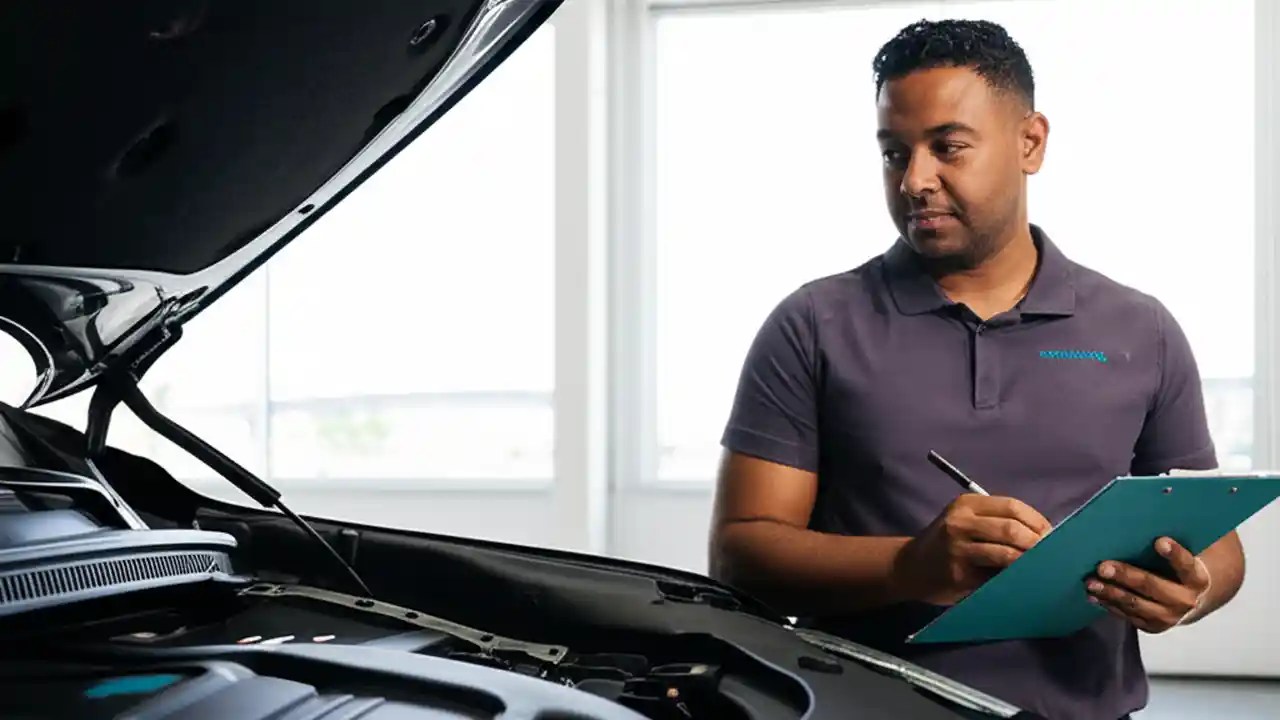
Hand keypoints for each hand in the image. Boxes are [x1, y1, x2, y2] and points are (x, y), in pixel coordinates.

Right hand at [894, 495, 1051, 604]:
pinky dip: (1012, 576)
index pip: (1012, 506)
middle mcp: (960, 520)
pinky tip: (1020, 579)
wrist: (910, 567)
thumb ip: (995, 524)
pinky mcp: (958, 571)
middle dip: (1037, 543)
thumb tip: (1043, 536)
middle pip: (1011, 528)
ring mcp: (957, 546)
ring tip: (1040, 568)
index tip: (1052, 536)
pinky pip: (994, 573)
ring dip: (1027, 561)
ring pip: (1005, 551)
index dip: (1037, 521)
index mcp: (967, 503)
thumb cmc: (946, 545)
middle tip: (1050, 556)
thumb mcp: (965, 523)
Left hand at [1085, 537, 1211, 632]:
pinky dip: (1109, 605)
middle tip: (1102, 566)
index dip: (1174, 554)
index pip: (1187, 564)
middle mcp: (1186, 600)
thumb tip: (1140, 520)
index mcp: (1197, 578)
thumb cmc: (1180, 568)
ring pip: (1135, 603)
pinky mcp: (1153, 626)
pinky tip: (1094, 595)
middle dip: (1126, 575)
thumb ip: (1169, 544)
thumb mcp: (1184, 556)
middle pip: (1152, 585)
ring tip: (1090, 582)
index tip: (1159, 541)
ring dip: (1110, 592)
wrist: (1192, 601)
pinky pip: (1128, 615)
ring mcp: (1169, 617)